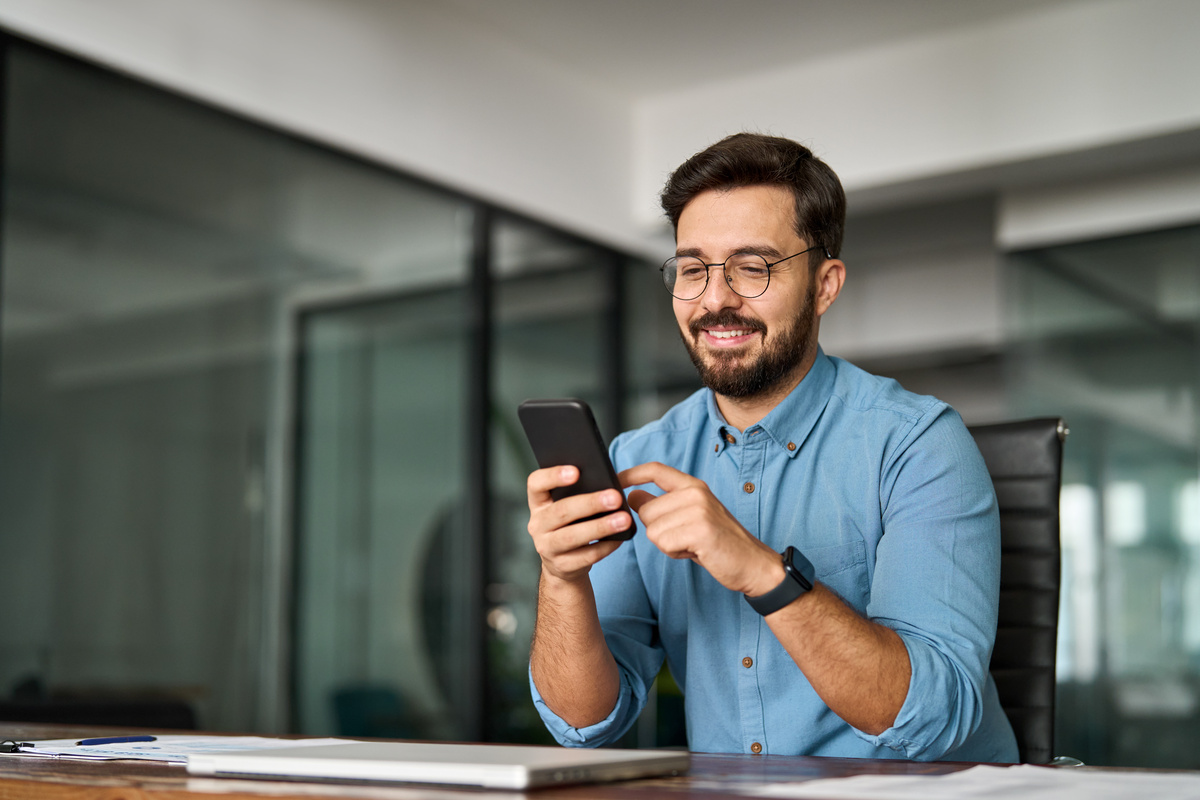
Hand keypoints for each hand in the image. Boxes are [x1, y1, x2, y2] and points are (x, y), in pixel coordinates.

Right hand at [526, 465, 629, 583]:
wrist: (562, 563)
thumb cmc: (571, 524)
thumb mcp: (569, 506)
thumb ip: (582, 492)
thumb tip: (612, 483)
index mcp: (539, 502)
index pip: (536, 484)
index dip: (553, 476)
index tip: (576, 471)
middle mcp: (538, 524)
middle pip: (561, 511)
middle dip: (590, 503)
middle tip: (615, 497)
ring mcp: (547, 547)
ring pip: (572, 536)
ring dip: (600, 527)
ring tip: (624, 519)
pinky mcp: (561, 566)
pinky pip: (586, 555)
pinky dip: (605, 546)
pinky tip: (620, 538)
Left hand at [619, 462, 782, 595]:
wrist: (752, 563)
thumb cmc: (718, 542)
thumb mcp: (689, 517)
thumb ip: (663, 505)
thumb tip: (633, 496)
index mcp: (693, 485)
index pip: (655, 470)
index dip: (631, 473)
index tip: (616, 479)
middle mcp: (695, 492)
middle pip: (647, 510)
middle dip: (658, 531)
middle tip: (684, 538)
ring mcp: (699, 509)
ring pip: (653, 529)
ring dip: (667, 544)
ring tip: (692, 544)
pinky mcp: (700, 529)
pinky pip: (664, 543)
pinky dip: (675, 553)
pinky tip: (695, 551)